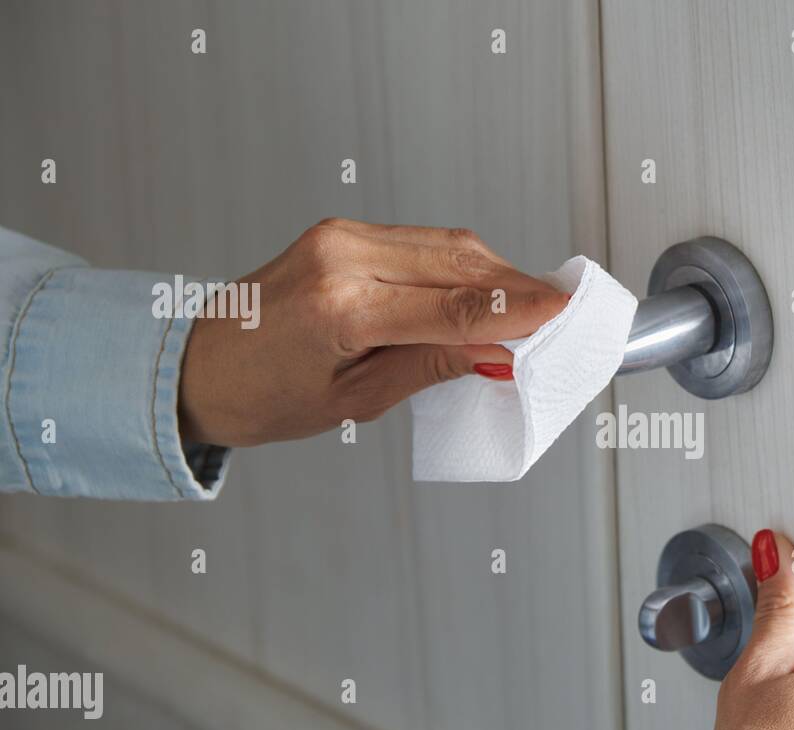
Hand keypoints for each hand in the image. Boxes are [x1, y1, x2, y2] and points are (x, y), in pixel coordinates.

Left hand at [178, 219, 568, 446]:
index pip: (455, 306)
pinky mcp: (341, 232)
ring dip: (495, 273)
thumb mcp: (355, 401)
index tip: (562, 312)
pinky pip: (421, 242)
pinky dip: (461, 266)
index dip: (518, 309)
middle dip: (518, 286)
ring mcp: (340, 236)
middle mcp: (342, 256)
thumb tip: (497, 351)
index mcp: (342, 307)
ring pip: (446, 245)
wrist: (198, 366)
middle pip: (459, 263)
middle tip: (561, 308)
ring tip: (531, 304)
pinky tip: (485, 288)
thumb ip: (432, 366)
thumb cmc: (264, 395)